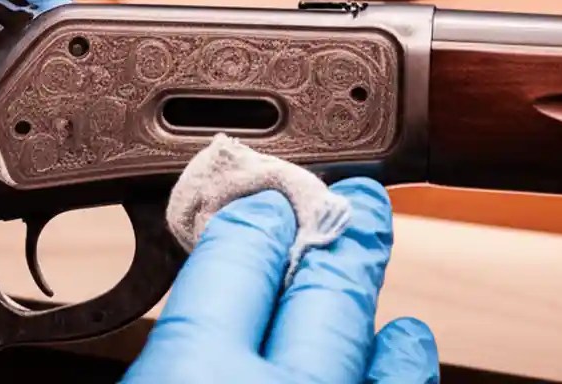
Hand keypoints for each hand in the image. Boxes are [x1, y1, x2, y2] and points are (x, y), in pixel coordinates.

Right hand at [123, 178, 437, 383]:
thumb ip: (154, 355)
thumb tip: (170, 330)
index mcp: (191, 372)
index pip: (233, 263)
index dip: (249, 220)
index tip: (256, 202)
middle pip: (318, 287)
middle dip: (333, 231)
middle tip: (346, 195)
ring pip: (372, 340)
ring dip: (371, 288)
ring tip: (371, 247)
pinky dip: (405, 366)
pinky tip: (407, 345)